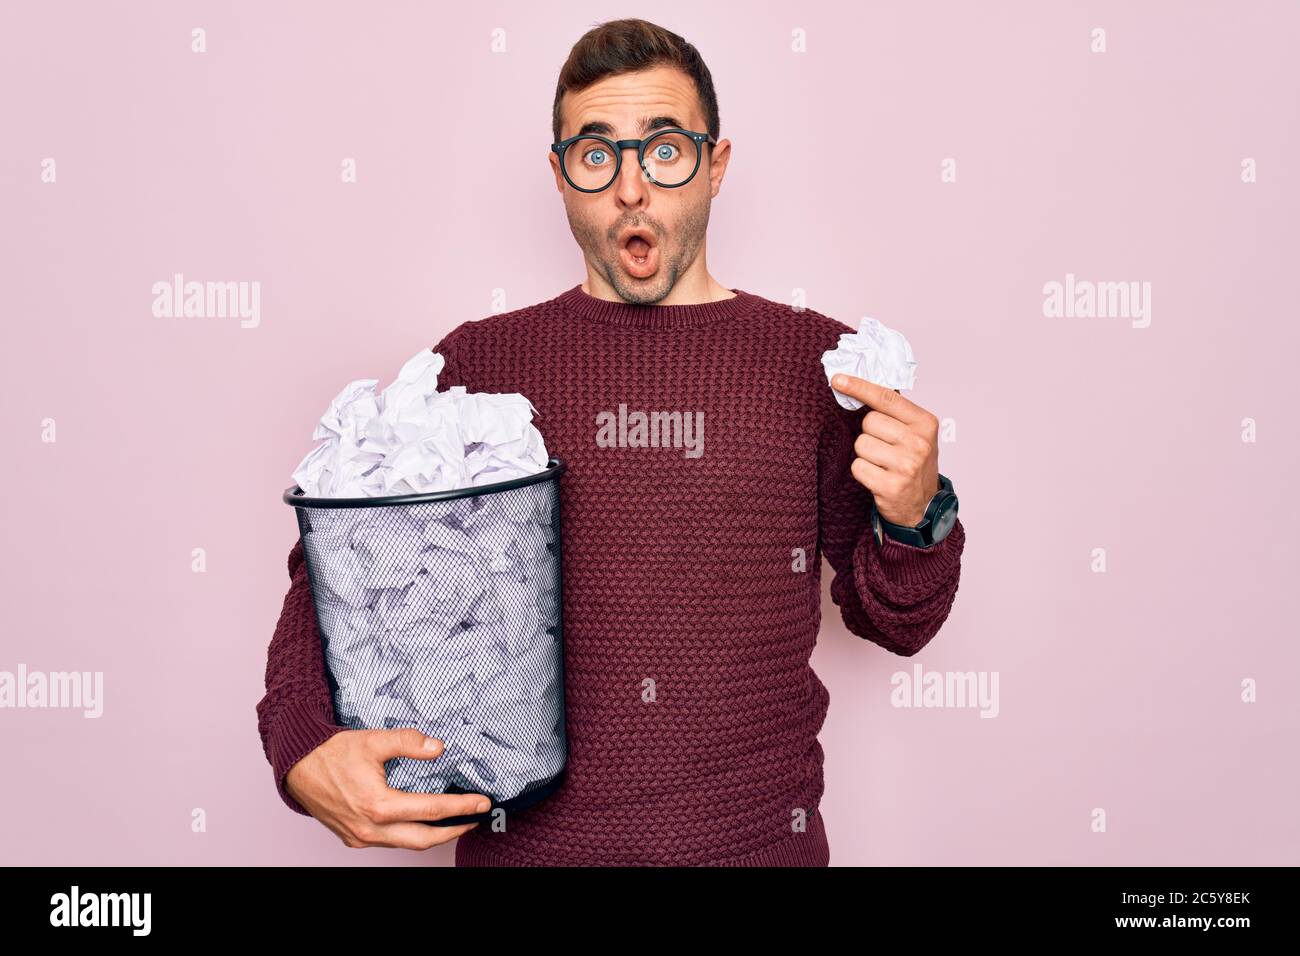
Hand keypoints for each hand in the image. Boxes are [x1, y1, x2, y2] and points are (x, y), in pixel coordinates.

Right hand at [285, 727, 490, 849]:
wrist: (297, 766)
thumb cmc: (332, 753)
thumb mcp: (373, 740)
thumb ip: (408, 742)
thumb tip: (438, 747)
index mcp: (378, 806)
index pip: (432, 810)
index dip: (461, 807)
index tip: (482, 803)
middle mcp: (370, 829)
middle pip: (424, 839)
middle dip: (454, 830)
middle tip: (475, 819)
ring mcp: (361, 838)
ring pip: (406, 844)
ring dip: (433, 835)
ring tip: (454, 822)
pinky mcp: (353, 838)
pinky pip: (389, 843)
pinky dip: (410, 835)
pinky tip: (421, 823)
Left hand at [830, 373, 940, 527]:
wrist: (924, 506)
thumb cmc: (914, 464)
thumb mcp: (916, 434)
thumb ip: (894, 412)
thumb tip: (857, 387)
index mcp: (925, 423)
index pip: (886, 398)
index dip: (859, 387)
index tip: (838, 379)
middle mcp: (919, 443)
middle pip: (869, 422)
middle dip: (870, 434)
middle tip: (886, 449)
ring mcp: (906, 465)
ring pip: (861, 444)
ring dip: (866, 455)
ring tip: (883, 465)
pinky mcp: (891, 486)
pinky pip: (857, 466)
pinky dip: (863, 472)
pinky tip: (879, 477)